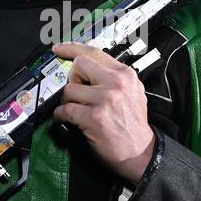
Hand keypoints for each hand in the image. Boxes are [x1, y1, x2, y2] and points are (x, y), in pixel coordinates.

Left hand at [51, 41, 155, 184]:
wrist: (141, 152)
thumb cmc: (133, 125)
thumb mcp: (132, 93)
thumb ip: (113, 77)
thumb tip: (86, 68)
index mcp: (125, 74)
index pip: (94, 52)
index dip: (72, 48)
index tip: (59, 49)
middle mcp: (116, 83)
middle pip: (78, 65)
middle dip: (72, 78)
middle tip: (77, 92)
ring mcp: (105, 99)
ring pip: (69, 89)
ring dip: (67, 101)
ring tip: (76, 110)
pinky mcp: (94, 117)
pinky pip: (65, 109)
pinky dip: (61, 116)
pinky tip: (66, 120)